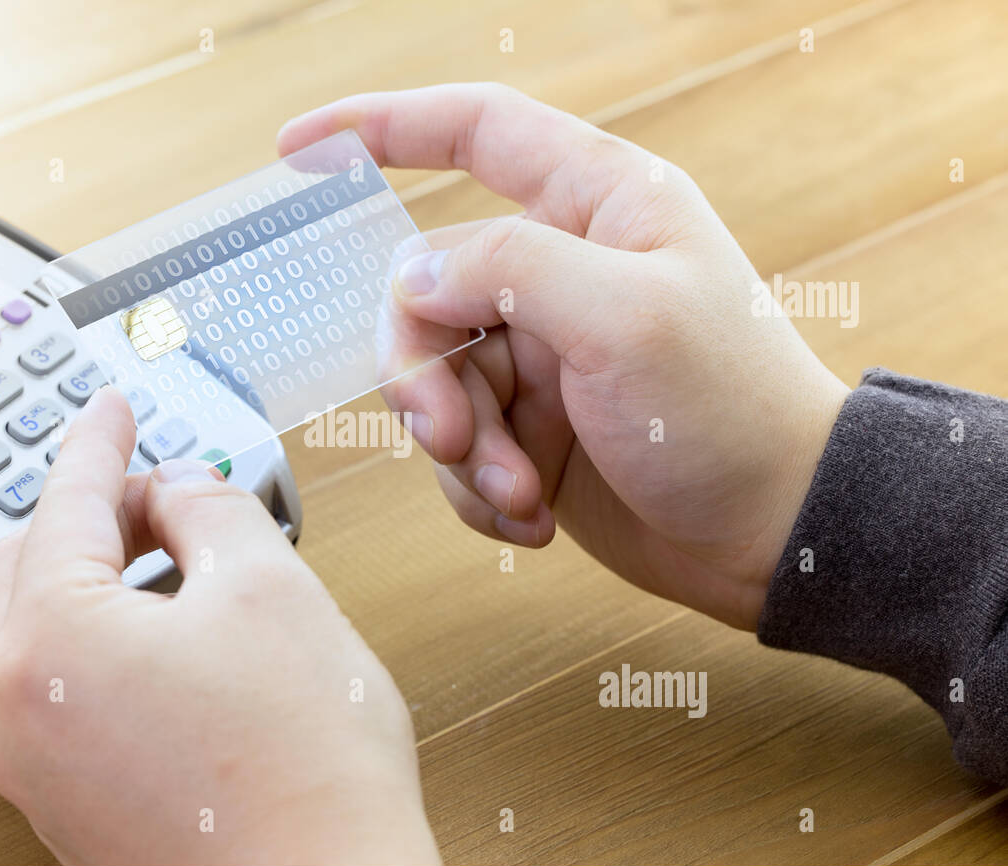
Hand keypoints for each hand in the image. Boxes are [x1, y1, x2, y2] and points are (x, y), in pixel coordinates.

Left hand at [0, 386, 438, 864]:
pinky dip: (103, 644)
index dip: (99, 441)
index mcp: (47, 645)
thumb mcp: (268, 585)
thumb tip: (177, 486)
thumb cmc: (308, 767)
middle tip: (158, 489)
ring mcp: (34, 769)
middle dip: (88, 512)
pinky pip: (62, 691)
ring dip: (100, 579)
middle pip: (27, 565)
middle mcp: (14, 714)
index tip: (114, 409)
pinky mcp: (68, 804)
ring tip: (181, 562)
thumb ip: (209, 502)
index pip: (63, 502)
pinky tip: (174, 641)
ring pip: (42, 631)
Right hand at [279, 83, 848, 629]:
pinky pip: (455, 448)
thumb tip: (413, 273)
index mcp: (597, 207)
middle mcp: (560, 273)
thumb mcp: (627, 318)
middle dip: (422, 373)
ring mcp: (541, 356)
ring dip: (458, 448)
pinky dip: (477, 489)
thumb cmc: (733, 413)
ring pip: (432, 380)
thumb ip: (509, 269)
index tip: (297, 148)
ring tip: (518, 492)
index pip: (475, 131)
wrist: (772, 533)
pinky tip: (532, 516)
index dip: (382, 127)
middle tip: (449, 436)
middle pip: (424, 289)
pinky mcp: (530, 430)